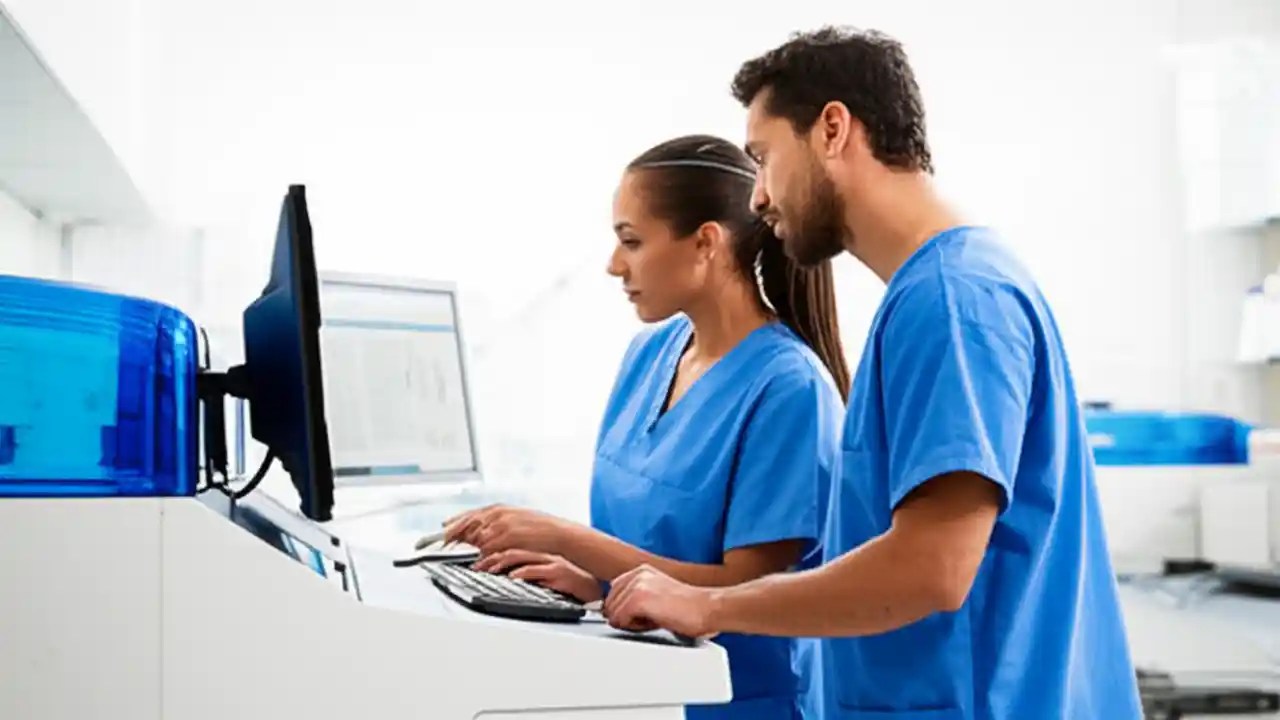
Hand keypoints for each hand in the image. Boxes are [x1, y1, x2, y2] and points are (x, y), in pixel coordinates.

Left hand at [442, 504, 570, 554]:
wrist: (560, 534)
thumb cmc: (541, 529)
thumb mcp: (518, 520)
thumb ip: (498, 524)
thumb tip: (481, 531)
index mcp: (502, 509)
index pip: (473, 513)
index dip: (457, 521)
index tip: (444, 527)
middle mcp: (501, 515)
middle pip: (470, 522)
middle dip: (454, 532)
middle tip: (442, 541)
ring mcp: (505, 527)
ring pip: (477, 536)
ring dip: (465, 545)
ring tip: (453, 553)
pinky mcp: (510, 539)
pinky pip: (490, 548)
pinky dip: (480, 554)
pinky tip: (476, 561)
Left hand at [474, 549, 603, 602]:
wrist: (594, 589)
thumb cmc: (568, 585)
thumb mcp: (544, 578)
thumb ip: (528, 576)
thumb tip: (506, 579)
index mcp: (538, 555)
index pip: (510, 550)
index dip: (491, 556)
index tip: (476, 564)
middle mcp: (543, 555)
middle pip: (511, 551)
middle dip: (491, 559)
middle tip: (476, 567)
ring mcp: (551, 562)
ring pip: (522, 557)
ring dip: (503, 563)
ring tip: (490, 570)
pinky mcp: (559, 571)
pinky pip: (538, 570)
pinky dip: (523, 573)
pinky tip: (513, 577)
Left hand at [603, 564, 719, 638]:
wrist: (707, 609)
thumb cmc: (688, 609)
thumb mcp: (657, 596)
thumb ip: (635, 598)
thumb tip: (613, 614)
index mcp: (641, 571)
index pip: (613, 592)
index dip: (623, 609)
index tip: (641, 615)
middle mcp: (637, 574)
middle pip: (609, 603)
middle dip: (624, 616)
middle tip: (650, 618)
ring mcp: (637, 584)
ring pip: (612, 613)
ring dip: (629, 623)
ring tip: (654, 619)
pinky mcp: (638, 599)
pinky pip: (619, 620)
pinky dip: (633, 627)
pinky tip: (653, 622)